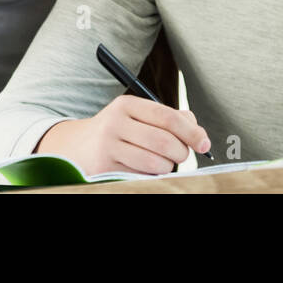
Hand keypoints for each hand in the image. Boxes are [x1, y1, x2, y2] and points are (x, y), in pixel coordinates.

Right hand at [34, 95, 211, 176]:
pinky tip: (143, 169)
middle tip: (180, 156)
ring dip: (166, 167)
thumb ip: (170, 119)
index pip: (168, 117)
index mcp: (127, 105)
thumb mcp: (138, 117)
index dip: (192, 132)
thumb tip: (198, 131)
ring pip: (156, 163)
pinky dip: (151, 176)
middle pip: (165, 142)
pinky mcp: (105, 168)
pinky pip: (142, 177)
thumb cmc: (119, 132)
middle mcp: (115, 122)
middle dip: (181, 153)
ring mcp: (108, 146)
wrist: (77, 148)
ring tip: (160, 162)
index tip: (205, 144)